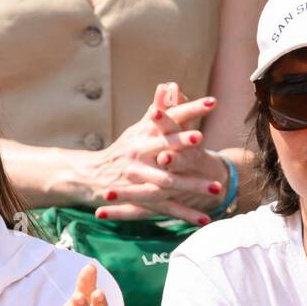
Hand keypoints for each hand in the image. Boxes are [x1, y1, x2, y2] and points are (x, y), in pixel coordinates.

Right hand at [85, 81, 226, 222]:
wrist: (90, 176)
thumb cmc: (122, 151)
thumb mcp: (138, 129)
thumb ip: (157, 110)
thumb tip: (169, 85)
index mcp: (144, 133)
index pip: (170, 117)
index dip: (190, 109)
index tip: (213, 102)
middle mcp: (140, 152)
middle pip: (163, 145)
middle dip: (182, 142)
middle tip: (201, 137)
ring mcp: (139, 177)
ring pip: (167, 180)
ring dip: (191, 185)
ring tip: (216, 188)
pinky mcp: (140, 199)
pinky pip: (165, 208)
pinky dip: (185, 214)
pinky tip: (205, 220)